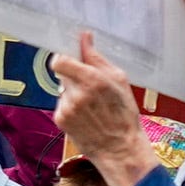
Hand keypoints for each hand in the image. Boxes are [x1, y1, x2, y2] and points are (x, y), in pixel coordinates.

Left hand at [51, 32, 154, 185]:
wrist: (120, 148)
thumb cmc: (124, 114)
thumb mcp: (119, 80)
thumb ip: (97, 58)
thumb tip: (84, 38)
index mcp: (93, 80)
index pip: (60, 60)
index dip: (64, 57)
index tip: (71, 58)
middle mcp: (76, 94)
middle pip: (61, 72)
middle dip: (72, 73)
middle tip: (87, 82)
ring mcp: (66, 108)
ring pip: (62, 87)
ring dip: (72, 90)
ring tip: (90, 103)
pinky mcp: (60, 119)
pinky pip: (61, 102)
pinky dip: (70, 104)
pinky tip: (85, 113)